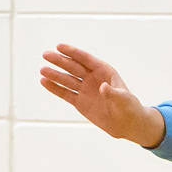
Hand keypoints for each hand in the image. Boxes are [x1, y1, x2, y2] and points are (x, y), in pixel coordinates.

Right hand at [40, 44, 165, 147]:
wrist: (127, 124)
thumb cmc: (129, 108)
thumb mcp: (123, 99)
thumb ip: (113, 93)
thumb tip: (103, 87)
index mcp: (104, 71)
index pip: (86, 59)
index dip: (73, 53)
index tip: (59, 47)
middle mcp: (93, 78)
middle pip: (73, 67)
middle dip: (60, 61)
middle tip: (46, 55)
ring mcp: (85, 90)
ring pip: (67, 80)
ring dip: (54, 74)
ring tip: (42, 70)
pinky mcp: (80, 102)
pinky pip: (65, 93)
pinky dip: (55, 88)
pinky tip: (44, 82)